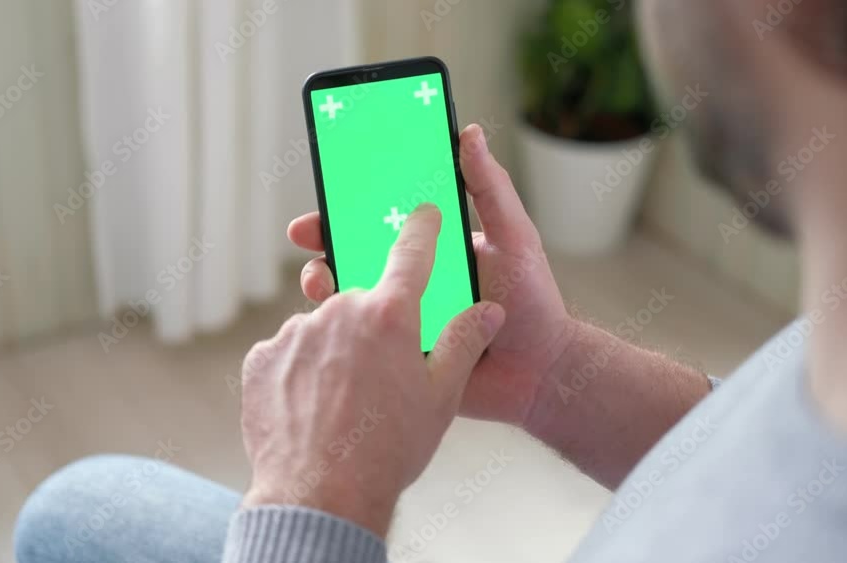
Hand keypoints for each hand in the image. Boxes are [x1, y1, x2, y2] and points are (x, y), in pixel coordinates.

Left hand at [242, 204, 505, 536]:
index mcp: (390, 314)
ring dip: (335, 349)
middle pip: (362, 298)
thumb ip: (463, 342)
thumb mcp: (441, 397)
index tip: (424, 212)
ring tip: (345, 400)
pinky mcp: (263, 356)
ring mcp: (295, 332)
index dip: (422, 228)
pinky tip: (314, 407)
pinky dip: (301, 370)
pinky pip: (289, 352)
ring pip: (323, 327)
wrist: (320, 494)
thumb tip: (488, 312)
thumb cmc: (387, 449)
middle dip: (374, 325)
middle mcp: (339, 310)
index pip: (412, 251)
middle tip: (381, 371)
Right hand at [287, 124, 574, 425]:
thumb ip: (491, 189)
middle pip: (352, 254)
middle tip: (304, 233)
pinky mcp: (398, 356)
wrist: (542, 375)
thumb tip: (471, 132)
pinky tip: (336, 324)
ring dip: (324, 282)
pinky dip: (340, 330)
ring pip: (348, 296)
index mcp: (431, 249)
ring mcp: (401, 318)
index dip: (351, 203)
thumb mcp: (515, 237)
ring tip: (321, 281)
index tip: (328, 188)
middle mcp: (410, 280)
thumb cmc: (533, 303)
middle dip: (321, 240)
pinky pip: (361, 341)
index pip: (382, 218)